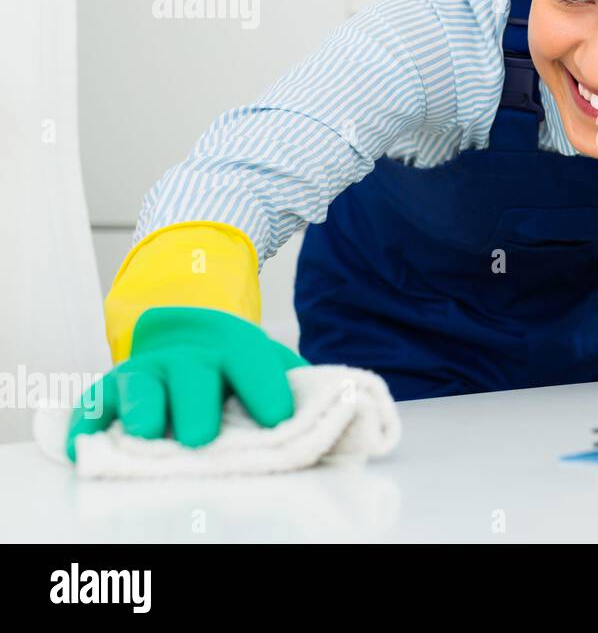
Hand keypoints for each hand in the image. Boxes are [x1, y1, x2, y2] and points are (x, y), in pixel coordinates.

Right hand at [66, 306, 305, 460]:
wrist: (188, 329)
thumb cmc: (238, 366)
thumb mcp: (273, 366)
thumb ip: (301, 387)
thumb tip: (333, 410)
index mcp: (234, 347)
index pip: (252, 361)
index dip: (265, 388)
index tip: (278, 418)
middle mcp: (186, 355)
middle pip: (191, 375)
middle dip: (196, 405)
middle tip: (201, 437)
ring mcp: (145, 370)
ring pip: (139, 385)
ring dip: (143, 410)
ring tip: (149, 434)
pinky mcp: (109, 389)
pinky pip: (91, 405)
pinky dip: (85, 426)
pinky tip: (82, 449)